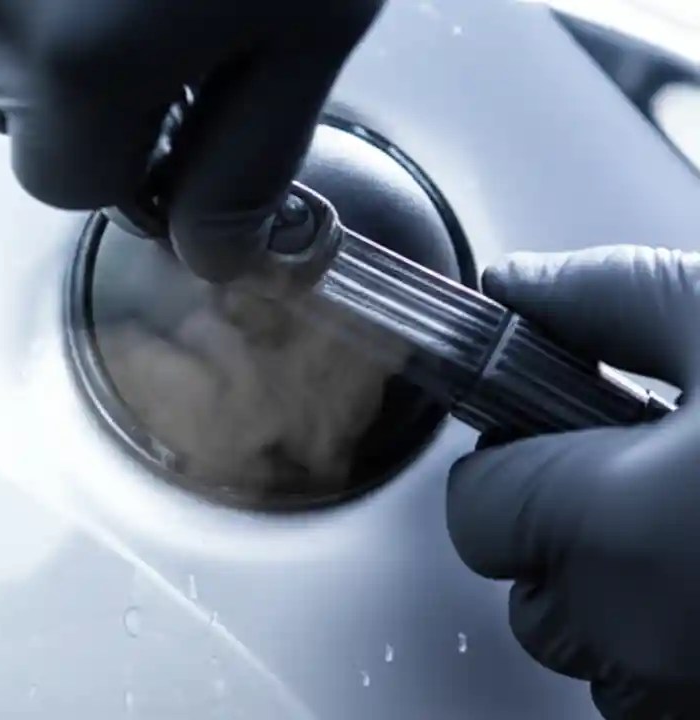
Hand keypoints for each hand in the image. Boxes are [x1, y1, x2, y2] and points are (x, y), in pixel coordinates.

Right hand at [0, 0, 384, 281]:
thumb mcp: (311, 16)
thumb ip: (250, 160)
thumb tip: (211, 253)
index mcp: (72, 62)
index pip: (68, 186)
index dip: (135, 158)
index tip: (175, 123)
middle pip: (10, 113)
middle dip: (79, 89)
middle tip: (157, 17)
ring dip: (41, 22)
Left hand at [447, 246, 699, 718]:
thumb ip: (606, 300)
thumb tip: (519, 284)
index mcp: (613, 526)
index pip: (474, 512)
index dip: (513, 466)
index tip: (566, 438)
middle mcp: (638, 633)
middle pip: (524, 587)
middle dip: (563, 533)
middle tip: (651, 478)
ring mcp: (684, 687)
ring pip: (589, 651)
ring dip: (618, 596)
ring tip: (696, 525)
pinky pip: (652, 693)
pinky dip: (668, 647)